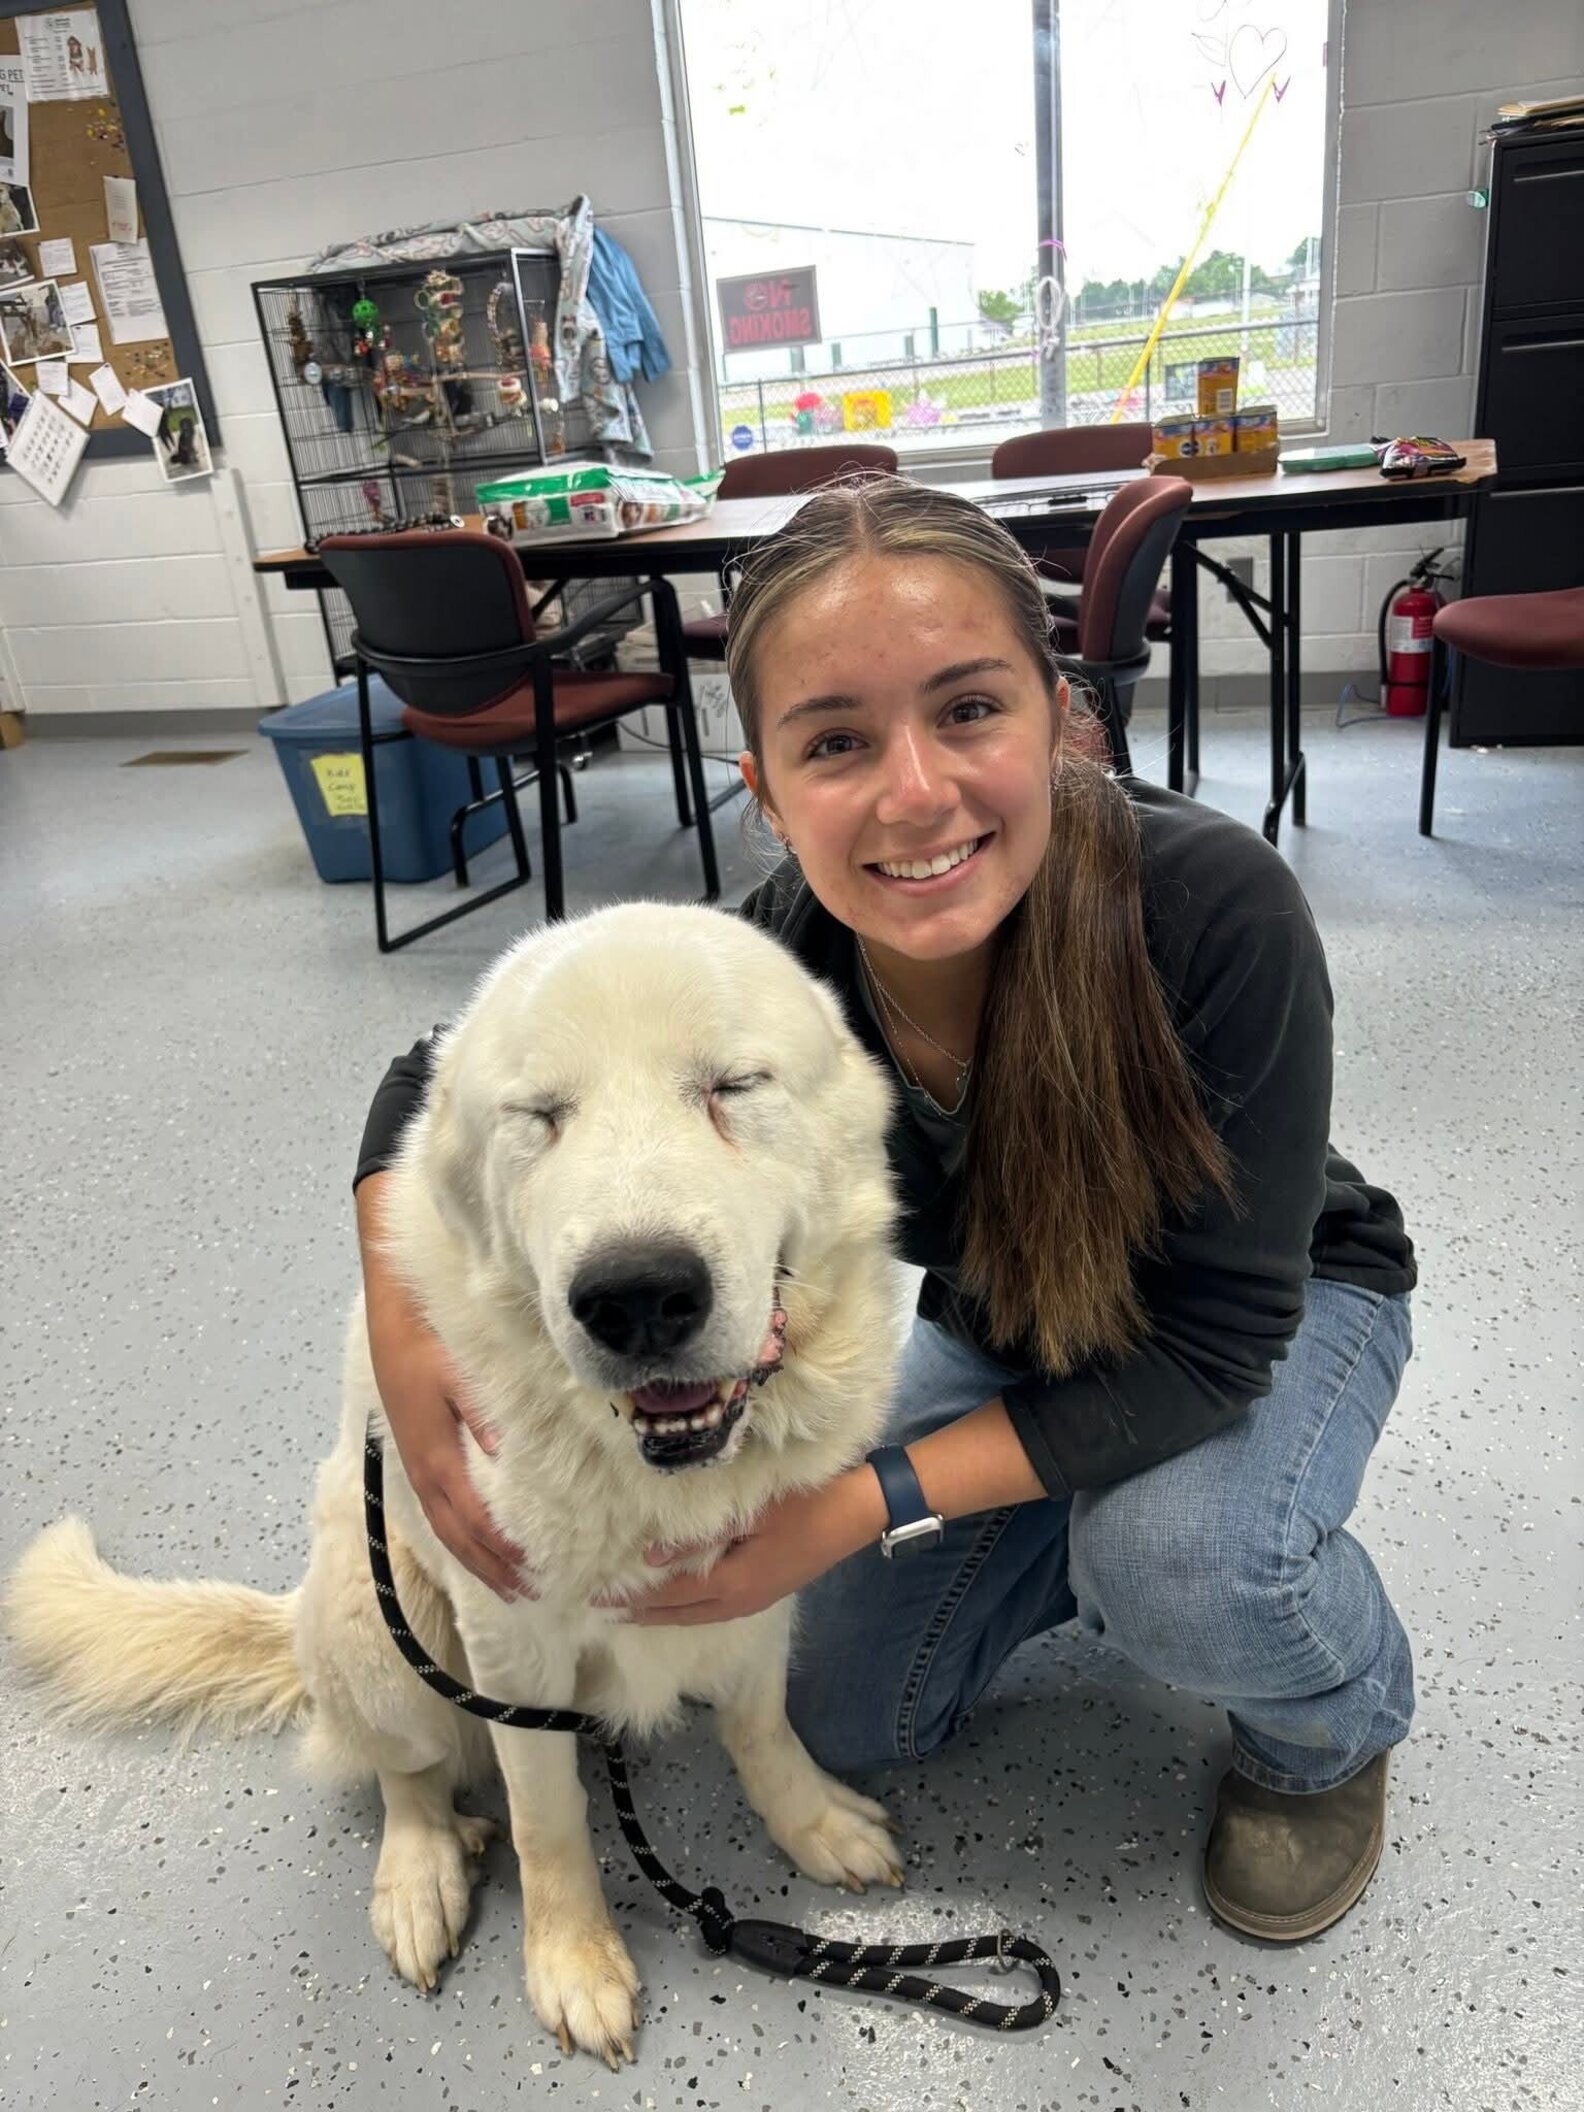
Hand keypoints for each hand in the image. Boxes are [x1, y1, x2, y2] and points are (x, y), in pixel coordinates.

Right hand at [360, 1177, 529, 1602]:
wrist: (389, 1255)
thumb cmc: (428, 1302)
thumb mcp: (457, 1355)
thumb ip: (486, 1409)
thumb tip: (514, 1464)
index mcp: (425, 1428)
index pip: (461, 1509)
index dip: (494, 1549)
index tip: (533, 1578)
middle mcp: (415, 1437)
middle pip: (449, 1519)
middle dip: (487, 1560)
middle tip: (532, 1594)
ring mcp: (411, 1428)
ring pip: (440, 1504)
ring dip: (474, 1544)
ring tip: (511, 1575)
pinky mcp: (415, 1413)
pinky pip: (437, 1479)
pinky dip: (461, 1510)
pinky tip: (485, 1520)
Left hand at [598, 1470, 882, 1626]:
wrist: (857, 1514)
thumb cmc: (803, 1505)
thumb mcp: (750, 1513)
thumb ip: (700, 1537)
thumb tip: (651, 1553)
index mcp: (732, 1585)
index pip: (668, 1598)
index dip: (631, 1599)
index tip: (596, 1597)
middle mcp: (738, 1603)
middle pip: (678, 1615)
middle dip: (639, 1614)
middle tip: (602, 1610)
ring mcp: (754, 1601)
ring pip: (696, 1616)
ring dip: (662, 1613)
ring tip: (630, 1610)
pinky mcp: (765, 1592)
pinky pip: (713, 1609)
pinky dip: (686, 1607)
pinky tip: (678, 1599)